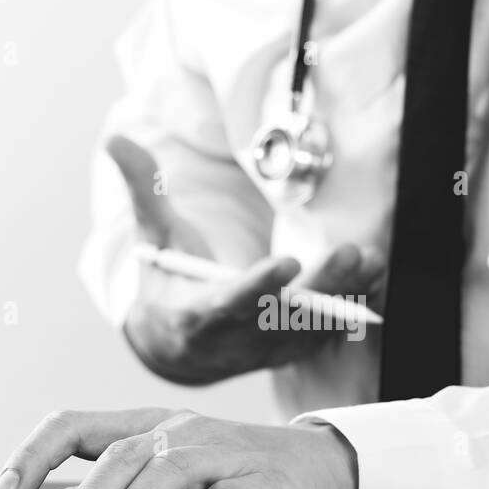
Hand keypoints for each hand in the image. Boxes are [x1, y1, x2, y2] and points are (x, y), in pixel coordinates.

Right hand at [108, 135, 383, 384]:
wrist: (177, 346)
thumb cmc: (169, 280)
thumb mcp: (151, 237)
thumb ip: (142, 189)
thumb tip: (115, 138)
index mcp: (195, 314)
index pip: (229, 303)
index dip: (257, 287)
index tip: (287, 264)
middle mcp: (233, 339)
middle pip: (280, 317)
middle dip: (318, 288)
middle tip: (348, 253)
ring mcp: (265, 350)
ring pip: (310, 327)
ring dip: (343, 296)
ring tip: (371, 260)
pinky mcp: (289, 351)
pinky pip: (325, 333)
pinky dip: (351, 306)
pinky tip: (374, 275)